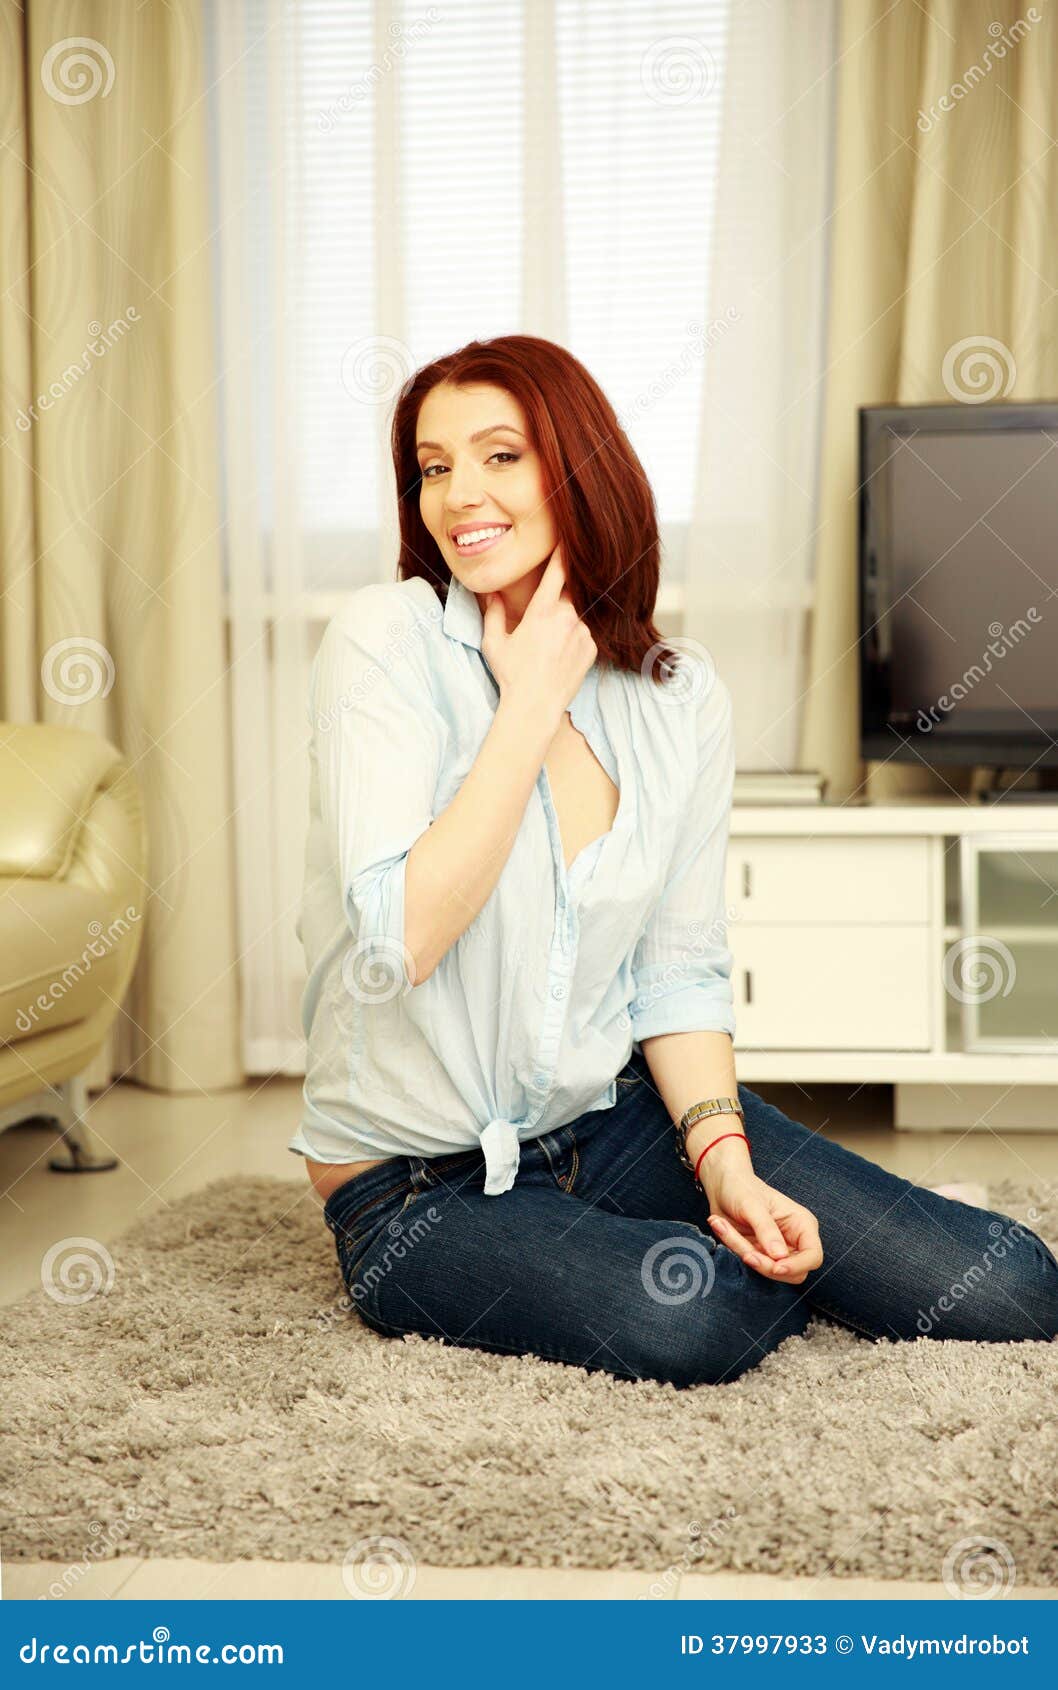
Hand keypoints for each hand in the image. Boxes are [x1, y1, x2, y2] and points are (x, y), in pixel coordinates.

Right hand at [481, 544, 596, 721]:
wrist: (535, 706)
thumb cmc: (511, 675)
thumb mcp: (494, 642)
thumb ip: (492, 613)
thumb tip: (490, 593)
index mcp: (542, 610)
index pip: (558, 571)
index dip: (563, 552)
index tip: (568, 539)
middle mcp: (567, 617)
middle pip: (569, 592)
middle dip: (560, 596)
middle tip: (548, 614)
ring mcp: (583, 632)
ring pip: (577, 615)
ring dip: (565, 622)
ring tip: (549, 647)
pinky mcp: (592, 648)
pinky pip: (584, 634)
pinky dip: (574, 639)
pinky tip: (559, 657)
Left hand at [702, 1161, 822, 1284]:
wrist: (723, 1185)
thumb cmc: (742, 1188)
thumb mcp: (752, 1205)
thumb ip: (766, 1230)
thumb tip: (779, 1256)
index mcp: (802, 1225)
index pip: (813, 1256)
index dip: (798, 1266)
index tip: (776, 1266)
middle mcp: (794, 1240)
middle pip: (794, 1272)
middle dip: (768, 1266)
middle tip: (746, 1253)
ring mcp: (777, 1250)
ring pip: (770, 1271)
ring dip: (745, 1253)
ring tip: (723, 1226)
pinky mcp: (760, 1255)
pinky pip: (750, 1263)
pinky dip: (734, 1248)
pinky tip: (721, 1226)